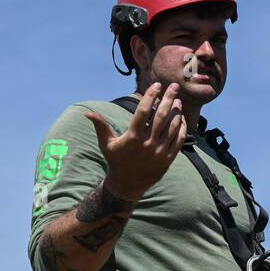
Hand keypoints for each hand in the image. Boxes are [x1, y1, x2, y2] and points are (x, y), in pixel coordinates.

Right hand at [86, 82, 185, 201]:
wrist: (129, 184)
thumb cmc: (116, 160)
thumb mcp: (107, 143)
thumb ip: (101, 126)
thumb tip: (87, 112)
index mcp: (133, 137)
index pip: (143, 112)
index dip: (150, 96)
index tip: (156, 86)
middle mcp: (148, 143)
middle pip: (161, 116)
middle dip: (168, 99)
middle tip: (174, 87)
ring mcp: (160, 152)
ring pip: (172, 128)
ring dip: (176, 112)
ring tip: (178, 101)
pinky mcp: (168, 159)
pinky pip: (178, 141)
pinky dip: (181, 129)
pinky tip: (182, 119)